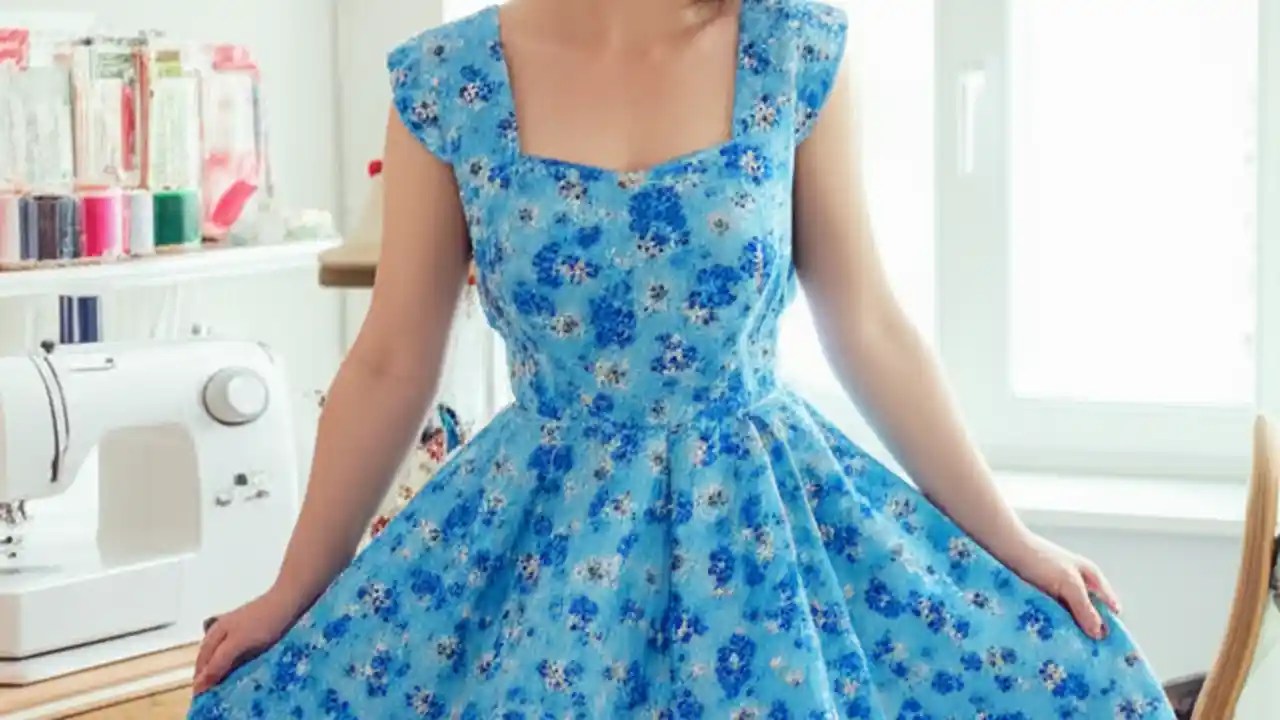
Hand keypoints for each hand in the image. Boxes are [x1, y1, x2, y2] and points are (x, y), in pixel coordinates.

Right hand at [192, 588, 300, 694]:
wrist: (289, 601)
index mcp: (215, 633)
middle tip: (213, 697)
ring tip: (226, 689)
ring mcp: (236, 631)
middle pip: (209, 659)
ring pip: (222, 656)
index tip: (202, 700)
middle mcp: (221, 631)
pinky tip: (241, 672)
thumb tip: (198, 684)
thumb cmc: (263, 622)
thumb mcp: (238, 643)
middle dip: (208, 677)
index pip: (201, 663)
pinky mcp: (250, 634)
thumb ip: (218, 662)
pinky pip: (236, 653)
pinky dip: (235, 665)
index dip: (200, 681)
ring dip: (221, 672)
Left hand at [1003, 533, 1121, 639]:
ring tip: (1066, 650)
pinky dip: (1055, 626)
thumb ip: (1084, 607)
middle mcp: (1079, 586)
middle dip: (1088, 632)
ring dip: (1070, 630)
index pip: (1110, 608)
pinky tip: (1050, 639)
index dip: (1110, 626)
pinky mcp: (1044, 598)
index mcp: (1092, 579)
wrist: (1006, 549)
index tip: (1105, 648)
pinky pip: (1055, 617)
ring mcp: (1061, 593)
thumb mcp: (1068, 583)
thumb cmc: (1040, 559)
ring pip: (1072, 618)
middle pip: (1091, 615)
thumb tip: (1099, 633)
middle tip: (1083, 652)